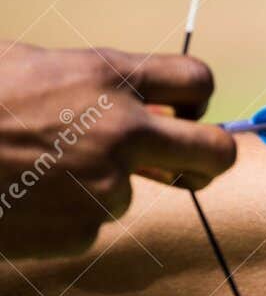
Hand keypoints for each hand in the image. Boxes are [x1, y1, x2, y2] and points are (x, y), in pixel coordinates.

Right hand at [0, 42, 235, 257]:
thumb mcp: (27, 66)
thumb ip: (90, 82)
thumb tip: (135, 100)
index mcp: (108, 77)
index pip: (196, 79)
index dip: (198, 100)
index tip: (184, 115)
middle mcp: (122, 131)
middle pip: (215, 153)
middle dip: (208, 162)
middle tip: (185, 169)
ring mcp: (107, 184)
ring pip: (128, 192)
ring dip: (93, 187)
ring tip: (32, 171)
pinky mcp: (85, 229)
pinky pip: (90, 223)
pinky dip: (62, 215)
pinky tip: (19, 197)